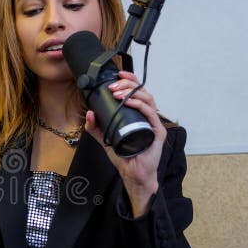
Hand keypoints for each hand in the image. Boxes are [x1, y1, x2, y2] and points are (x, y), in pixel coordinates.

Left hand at [83, 70, 165, 216]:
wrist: (133, 173)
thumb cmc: (124, 156)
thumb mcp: (105, 139)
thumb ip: (96, 128)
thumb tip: (90, 113)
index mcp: (138, 115)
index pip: (137, 92)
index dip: (129, 80)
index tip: (118, 74)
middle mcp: (148, 116)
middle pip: (143, 92)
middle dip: (127, 84)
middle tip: (113, 86)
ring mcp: (154, 123)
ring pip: (147, 99)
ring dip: (131, 92)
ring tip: (117, 93)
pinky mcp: (157, 131)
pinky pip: (150, 113)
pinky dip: (139, 104)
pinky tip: (128, 102)